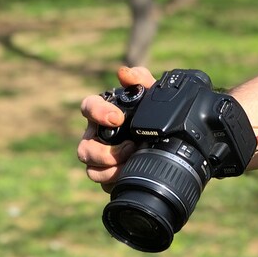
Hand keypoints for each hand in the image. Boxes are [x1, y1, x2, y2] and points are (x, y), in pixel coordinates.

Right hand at [77, 66, 155, 191]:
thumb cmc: (153, 115)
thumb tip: (125, 73)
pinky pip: (104, 183)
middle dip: (104, 152)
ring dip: (110, 170)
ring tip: (131, 164)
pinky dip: (116, 181)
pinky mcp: (110, 174)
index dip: (98, 113)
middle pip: (84, 148)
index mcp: (105, 113)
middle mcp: (98, 136)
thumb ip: (141, 80)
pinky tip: (131, 176)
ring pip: (91, 169)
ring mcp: (101, 158)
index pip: (88, 107)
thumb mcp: (152, 96)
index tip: (117, 118)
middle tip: (130, 148)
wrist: (173, 142)